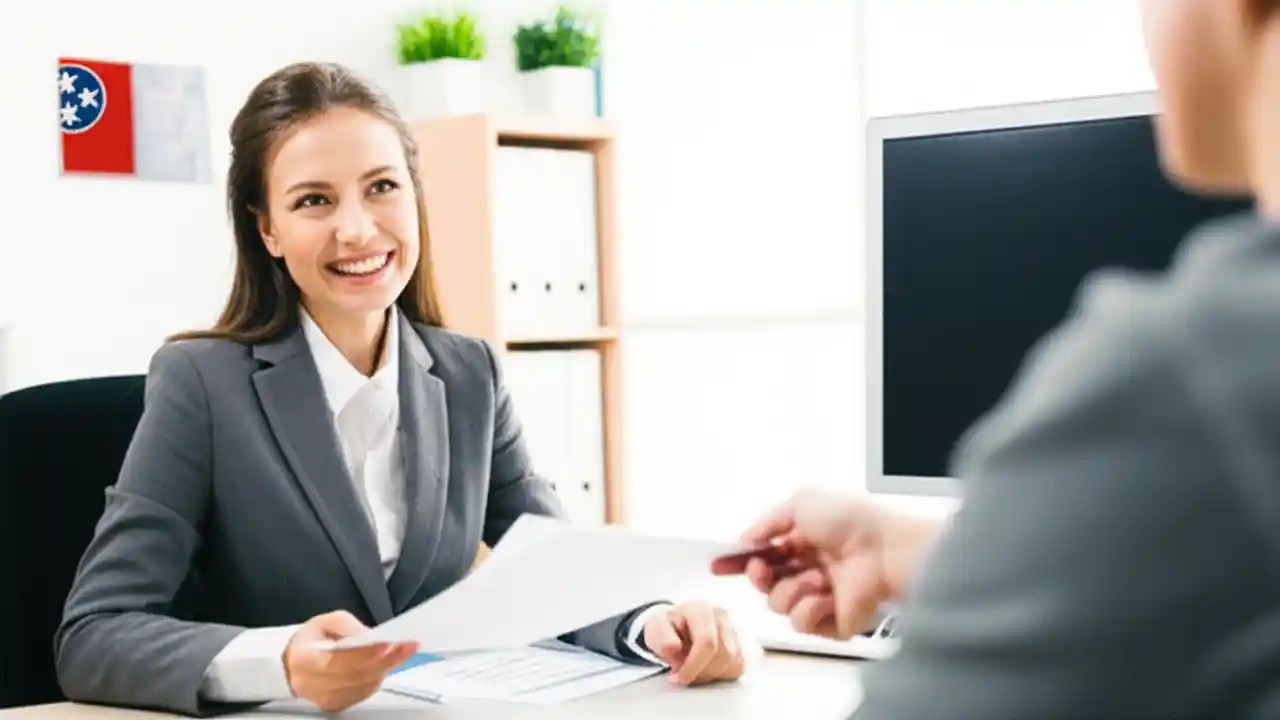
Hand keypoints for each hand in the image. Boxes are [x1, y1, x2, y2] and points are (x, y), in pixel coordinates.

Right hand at [283, 610, 418, 711]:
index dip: (366, 654)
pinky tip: (387, 664)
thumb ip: (348, 626)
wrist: (292, 664)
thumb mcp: (326, 622)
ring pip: (363, 686)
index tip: (388, 643)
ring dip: (385, 669)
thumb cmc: (311, 640)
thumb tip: (371, 636)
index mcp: (305, 660)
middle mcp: (313, 684)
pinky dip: (377, 678)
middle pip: (356, 676)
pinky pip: (363, 693)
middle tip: (408, 646)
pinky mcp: (336, 705)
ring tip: (403, 652)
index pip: (339, 660)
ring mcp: (325, 698)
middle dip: (385, 660)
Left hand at [642, 601, 744, 686]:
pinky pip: (737, 668)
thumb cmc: (667, 628)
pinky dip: (720, 675)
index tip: (680, 677)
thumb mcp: (655, 629)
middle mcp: (720, 617)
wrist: (674, 628)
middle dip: (701, 673)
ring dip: (710, 675)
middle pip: (723, 655)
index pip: (707, 642)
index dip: (695, 665)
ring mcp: (732, 630)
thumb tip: (673, 647)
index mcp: (700, 609)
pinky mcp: (738, 645)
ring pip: (732, 663)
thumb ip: (661, 636)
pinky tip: (704, 669)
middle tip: (683, 676)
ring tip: (692, 670)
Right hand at [712, 489, 944, 639]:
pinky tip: (827, 595)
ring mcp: (820, 597)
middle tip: (763, 569)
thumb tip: (746, 539)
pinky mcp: (831, 621)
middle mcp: (809, 570)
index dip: (738, 561)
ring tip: (817, 578)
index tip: (718, 565)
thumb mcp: (801, 502)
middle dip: (758, 576)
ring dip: (791, 589)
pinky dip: (810, 608)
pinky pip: (801, 624)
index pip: (762, 555)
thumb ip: (767, 522)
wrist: (887, 550)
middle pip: (764, 584)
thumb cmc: (852, 521)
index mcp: (803, 542)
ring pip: (778, 605)